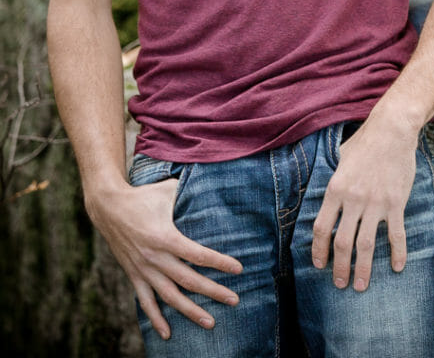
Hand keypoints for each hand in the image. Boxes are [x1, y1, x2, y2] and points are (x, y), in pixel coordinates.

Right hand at [87, 178, 241, 339]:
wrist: (108, 207)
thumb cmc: (142, 196)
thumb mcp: (167, 191)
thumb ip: (188, 192)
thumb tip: (211, 185)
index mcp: (166, 237)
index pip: (198, 255)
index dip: (220, 263)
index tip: (238, 270)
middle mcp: (155, 257)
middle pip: (189, 280)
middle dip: (213, 291)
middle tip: (234, 300)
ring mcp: (143, 269)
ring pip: (170, 296)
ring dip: (190, 311)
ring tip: (210, 323)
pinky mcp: (134, 275)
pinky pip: (145, 301)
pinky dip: (156, 319)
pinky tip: (167, 334)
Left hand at [311, 116, 417, 291]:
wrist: (392, 131)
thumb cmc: (365, 143)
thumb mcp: (341, 160)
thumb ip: (335, 182)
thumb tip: (330, 199)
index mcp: (336, 189)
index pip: (322, 227)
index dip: (318, 250)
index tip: (319, 265)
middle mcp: (353, 199)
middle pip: (342, 242)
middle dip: (339, 267)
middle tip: (340, 284)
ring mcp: (375, 203)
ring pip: (366, 245)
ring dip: (363, 268)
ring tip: (361, 286)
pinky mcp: (395, 203)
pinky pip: (396, 234)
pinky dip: (397, 253)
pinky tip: (397, 267)